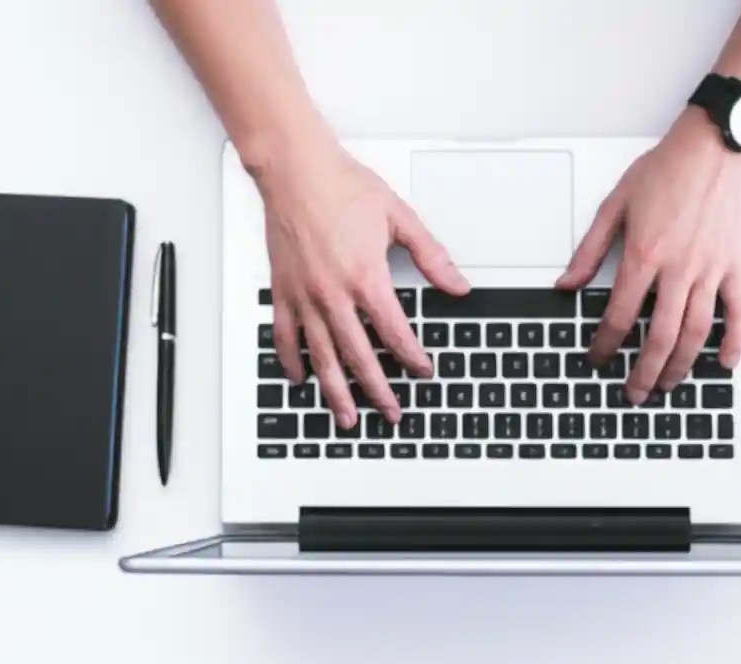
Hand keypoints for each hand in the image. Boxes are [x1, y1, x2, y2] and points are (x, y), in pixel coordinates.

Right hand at [258, 146, 468, 428]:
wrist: (295, 170)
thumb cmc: (342, 187)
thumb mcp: (399, 217)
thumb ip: (432, 256)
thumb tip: (457, 284)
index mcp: (366, 278)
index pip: (395, 333)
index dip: (412, 358)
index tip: (423, 372)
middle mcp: (333, 294)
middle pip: (359, 357)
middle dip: (378, 390)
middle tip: (391, 412)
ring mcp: (305, 296)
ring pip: (322, 357)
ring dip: (336, 392)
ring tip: (347, 417)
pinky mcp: (283, 292)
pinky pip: (286, 338)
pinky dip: (292, 362)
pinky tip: (301, 379)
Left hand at [556, 107, 740, 403]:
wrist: (714, 146)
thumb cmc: (667, 170)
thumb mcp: (615, 205)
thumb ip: (589, 250)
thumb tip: (566, 285)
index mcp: (644, 254)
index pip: (619, 315)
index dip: (605, 344)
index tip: (598, 359)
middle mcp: (679, 268)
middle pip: (659, 336)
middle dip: (643, 371)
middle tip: (632, 393)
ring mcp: (711, 270)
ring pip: (696, 333)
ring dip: (681, 366)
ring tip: (667, 386)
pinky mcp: (735, 266)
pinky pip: (737, 313)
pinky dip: (732, 341)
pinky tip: (723, 362)